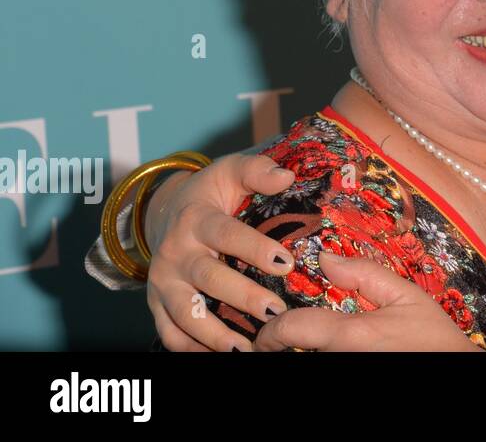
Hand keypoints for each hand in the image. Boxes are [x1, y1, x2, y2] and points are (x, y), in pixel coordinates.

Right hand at [145, 152, 296, 351]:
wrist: (164, 212)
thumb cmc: (210, 194)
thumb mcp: (230, 171)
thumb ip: (257, 170)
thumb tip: (286, 176)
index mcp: (195, 219)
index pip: (225, 234)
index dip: (254, 248)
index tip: (285, 263)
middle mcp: (175, 253)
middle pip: (209, 279)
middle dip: (243, 297)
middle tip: (277, 311)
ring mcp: (163, 282)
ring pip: (186, 313)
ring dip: (215, 334)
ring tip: (248, 348)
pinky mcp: (156, 303)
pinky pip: (169, 333)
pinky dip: (190, 349)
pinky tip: (221, 357)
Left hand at [254, 253, 483, 351]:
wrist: (452, 368)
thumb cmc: (431, 337)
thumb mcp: (406, 295)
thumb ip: (364, 274)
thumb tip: (324, 257)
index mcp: (350, 335)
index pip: (290, 329)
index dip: (271, 328)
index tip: (269, 326)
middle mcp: (339, 360)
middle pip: (290, 352)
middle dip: (282, 343)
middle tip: (284, 335)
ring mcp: (342, 370)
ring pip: (304, 362)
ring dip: (299, 352)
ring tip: (301, 342)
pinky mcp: (346, 381)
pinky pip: (320, 368)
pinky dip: (315, 358)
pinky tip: (322, 351)